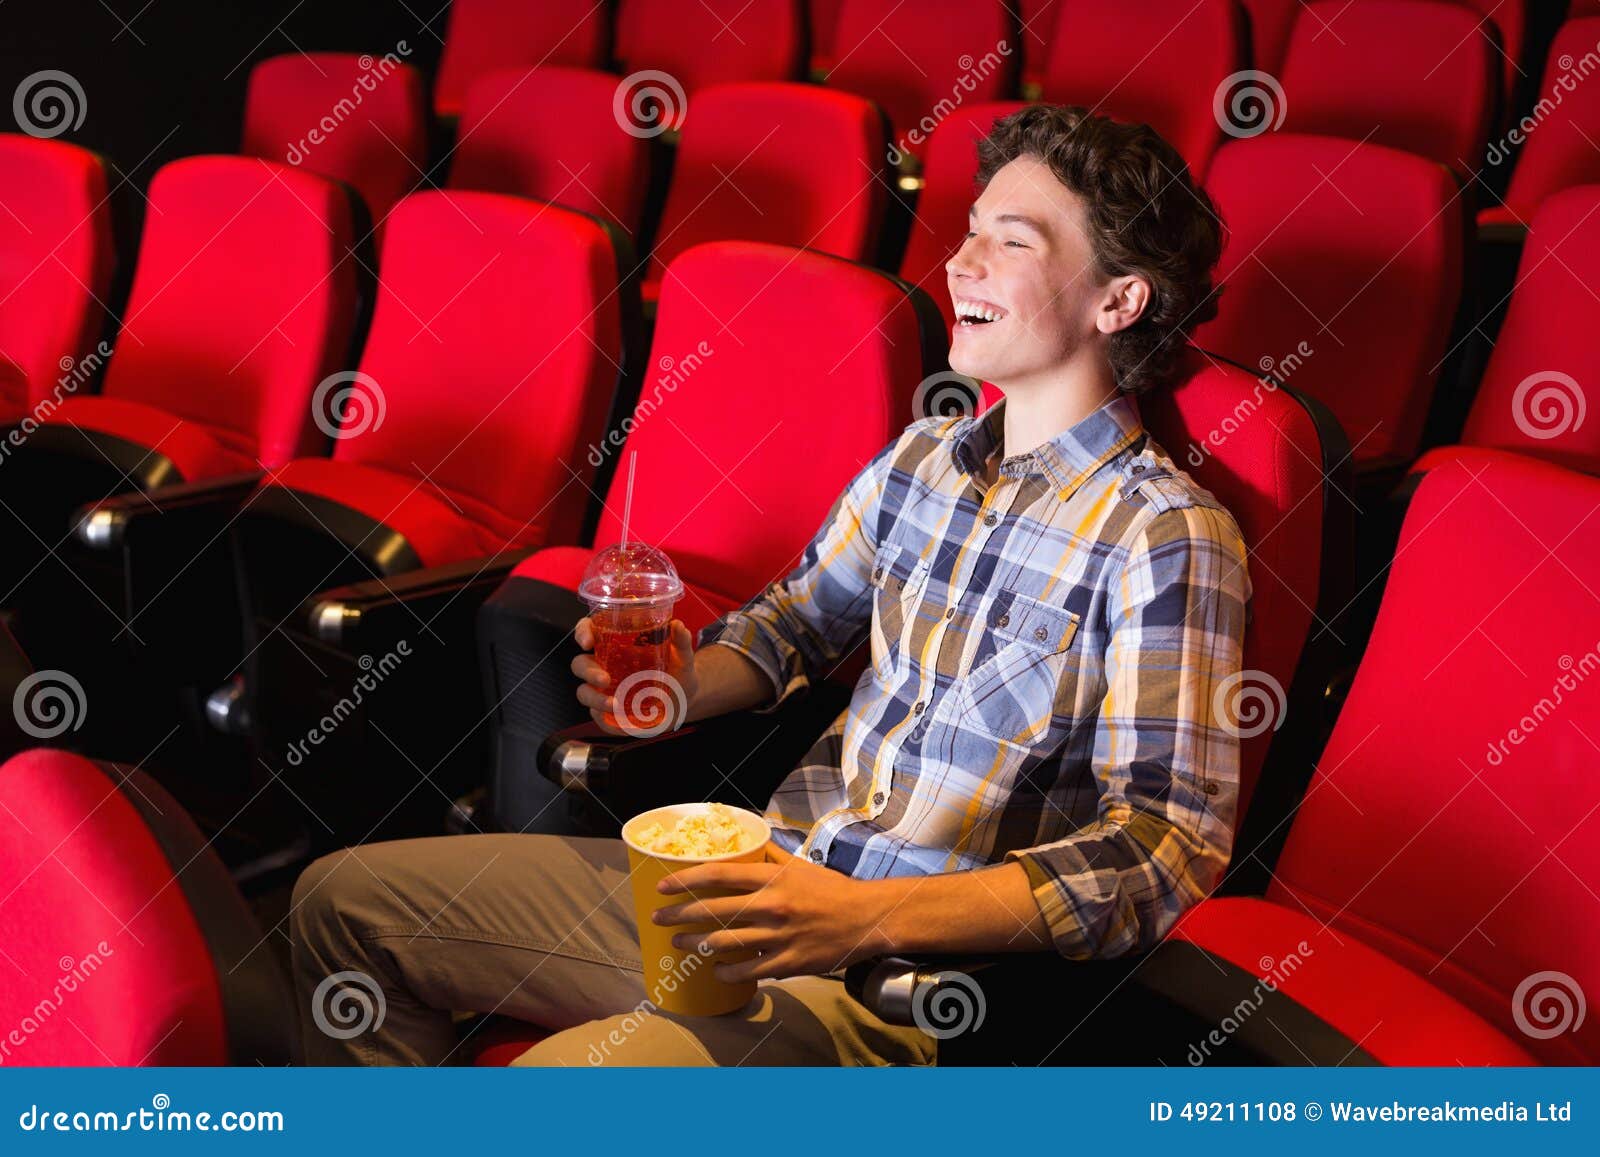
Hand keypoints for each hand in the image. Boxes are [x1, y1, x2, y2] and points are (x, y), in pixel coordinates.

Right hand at [571, 616, 698, 734]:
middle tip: (605, 679)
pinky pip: (597, 717)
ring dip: (594, 698)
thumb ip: (680, 641)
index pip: (589, 630)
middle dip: (588, 671)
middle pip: (580, 664)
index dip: (582, 633)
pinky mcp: (609, 712)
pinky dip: (602, 719)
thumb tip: (678, 625)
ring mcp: (604, 690)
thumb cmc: (677, 672)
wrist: (685, 700)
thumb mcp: (682, 656)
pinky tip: (616, 719)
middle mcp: (605, 665)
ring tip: (614, 705)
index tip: (588, 642)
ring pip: (584, 692)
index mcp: (616, 643)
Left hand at [652, 843, 890, 982]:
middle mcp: (771, 907)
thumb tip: (746, 844)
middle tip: (658, 918)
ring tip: (679, 944)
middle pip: (712, 911)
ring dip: (695, 945)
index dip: (685, 880)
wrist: (867, 919)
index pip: (718, 875)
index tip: (663, 886)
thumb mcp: (800, 865)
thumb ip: (770, 856)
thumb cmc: (833, 890)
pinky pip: (747, 972)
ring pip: (724, 943)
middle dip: (679, 915)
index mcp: (773, 879)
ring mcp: (778, 938)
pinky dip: (726, 972)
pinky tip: (716, 969)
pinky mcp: (788, 963)